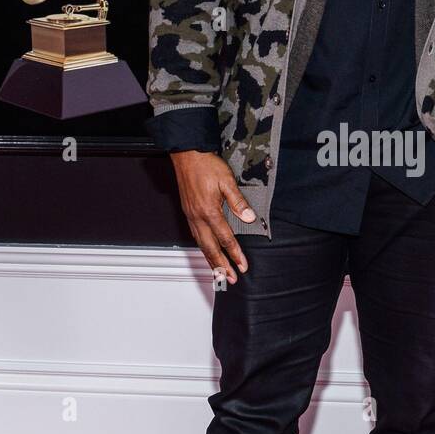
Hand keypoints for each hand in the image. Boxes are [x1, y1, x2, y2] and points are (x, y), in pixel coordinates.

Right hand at [170, 151, 256, 283]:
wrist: (186, 154)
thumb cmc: (206, 165)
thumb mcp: (227, 180)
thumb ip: (238, 201)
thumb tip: (248, 218)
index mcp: (209, 211)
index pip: (225, 238)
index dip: (235, 254)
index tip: (243, 266)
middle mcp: (197, 217)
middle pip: (210, 248)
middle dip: (221, 266)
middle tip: (231, 279)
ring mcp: (191, 216)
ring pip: (201, 245)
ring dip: (211, 261)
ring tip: (219, 273)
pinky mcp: (188, 212)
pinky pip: (195, 236)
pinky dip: (203, 248)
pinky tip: (207, 252)